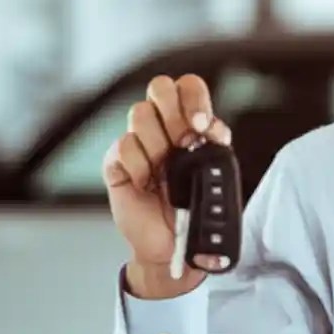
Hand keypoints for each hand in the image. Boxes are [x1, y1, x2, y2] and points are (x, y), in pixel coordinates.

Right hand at [101, 73, 231, 298]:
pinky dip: (138, 166)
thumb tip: (211, 128)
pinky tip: (145, 183)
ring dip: (157, 144)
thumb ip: (216, 144)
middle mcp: (164, 128)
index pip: (189, 87)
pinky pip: (124, 145)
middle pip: (160, 86)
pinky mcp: (116, 161)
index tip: (200, 126)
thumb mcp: (216, 174)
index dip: (194, 99)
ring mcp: (139, 142)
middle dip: (173, 113)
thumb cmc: (195, 209)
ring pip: (140, 113)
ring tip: (163, 172)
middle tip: (181, 143)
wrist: (173, 247)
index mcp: (191, 125)